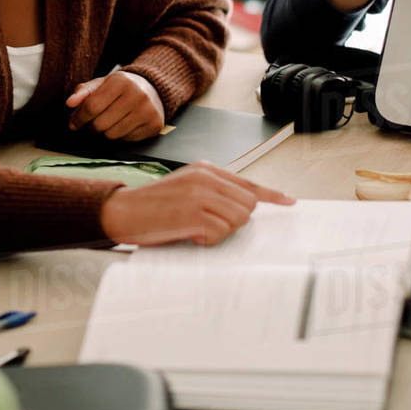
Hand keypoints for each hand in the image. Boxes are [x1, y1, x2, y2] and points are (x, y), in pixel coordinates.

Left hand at [66, 71, 163, 140]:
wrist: (152, 89)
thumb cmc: (121, 88)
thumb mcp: (102, 84)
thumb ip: (83, 92)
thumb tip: (70, 103)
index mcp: (121, 81)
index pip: (92, 106)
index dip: (78, 118)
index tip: (73, 123)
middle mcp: (137, 95)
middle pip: (100, 124)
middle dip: (91, 126)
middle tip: (92, 123)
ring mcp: (147, 111)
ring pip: (112, 135)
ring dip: (104, 132)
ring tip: (107, 123)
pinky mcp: (154, 125)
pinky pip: (126, 140)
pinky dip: (120, 135)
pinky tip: (122, 124)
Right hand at [99, 162, 294, 245]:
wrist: (122, 211)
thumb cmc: (153, 206)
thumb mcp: (186, 188)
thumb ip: (212, 192)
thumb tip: (242, 208)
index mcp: (205, 169)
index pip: (247, 182)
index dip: (270, 194)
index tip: (288, 201)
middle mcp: (205, 177)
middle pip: (248, 205)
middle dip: (234, 221)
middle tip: (208, 225)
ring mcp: (200, 194)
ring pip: (237, 220)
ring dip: (220, 232)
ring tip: (195, 228)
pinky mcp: (193, 213)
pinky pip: (220, 233)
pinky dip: (207, 240)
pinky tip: (189, 234)